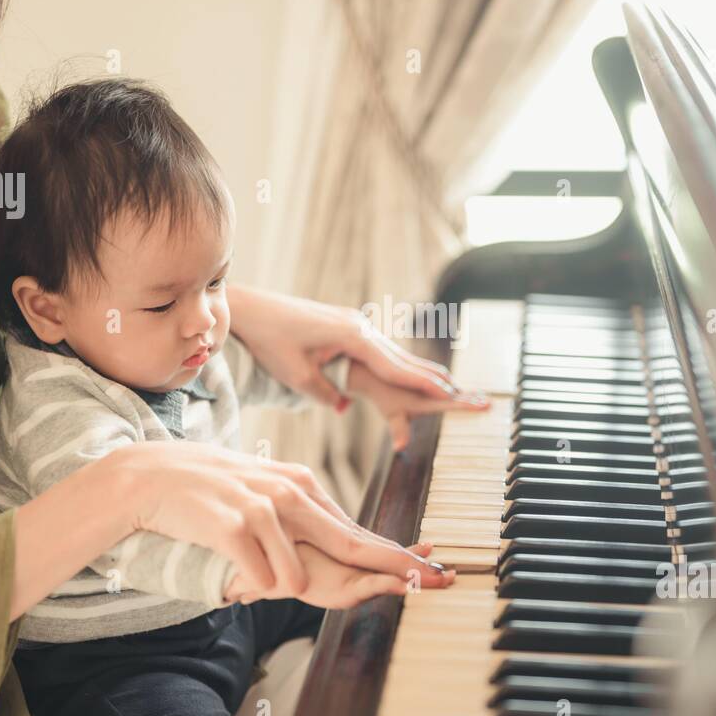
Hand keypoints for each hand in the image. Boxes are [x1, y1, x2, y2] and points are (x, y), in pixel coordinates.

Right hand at [112, 442, 451, 597]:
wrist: (151, 477)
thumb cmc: (209, 488)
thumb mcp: (264, 490)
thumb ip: (301, 510)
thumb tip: (340, 533)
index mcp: (302, 484)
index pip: (356, 530)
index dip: (394, 555)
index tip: (427, 570)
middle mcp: (290, 493)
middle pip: (352, 544)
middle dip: (392, 569)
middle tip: (423, 584)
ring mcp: (263, 508)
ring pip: (295, 576)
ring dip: (277, 587)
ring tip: (246, 572)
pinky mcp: (234, 525)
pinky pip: (260, 576)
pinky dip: (250, 585)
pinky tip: (232, 572)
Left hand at [226, 285, 483, 446]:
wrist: (252, 309)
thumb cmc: (270, 341)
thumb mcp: (296, 375)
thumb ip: (325, 394)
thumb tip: (346, 406)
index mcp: (352, 337)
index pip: (395, 366)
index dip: (423, 385)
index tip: (450, 396)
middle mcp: (360, 327)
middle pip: (403, 358)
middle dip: (432, 378)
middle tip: (463, 393)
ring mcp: (355, 325)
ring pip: (393, 353)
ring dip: (418, 372)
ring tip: (446, 386)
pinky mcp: (346, 327)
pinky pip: (379, 351)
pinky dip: (398, 365)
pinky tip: (410, 374)